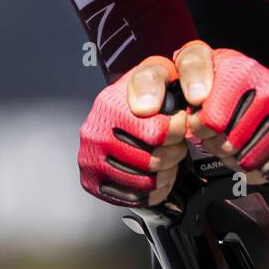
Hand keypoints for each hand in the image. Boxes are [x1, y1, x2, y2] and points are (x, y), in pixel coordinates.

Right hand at [78, 56, 189, 206]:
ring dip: (165, 173)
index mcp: (109, 106)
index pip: (156, 133)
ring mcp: (91, 159)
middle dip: (173, 154)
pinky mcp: (93, 181)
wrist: (124, 108)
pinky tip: (156, 175)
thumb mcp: (155, 71)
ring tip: (166, 159)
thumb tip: (145, 107)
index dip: (177, 132)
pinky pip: (132, 197)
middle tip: (173, 145)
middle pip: (151, 161)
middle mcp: (95, 133)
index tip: (177, 125)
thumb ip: (155, 79)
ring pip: (144, 182)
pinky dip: (152, 191)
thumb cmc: (146, 93)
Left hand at [173, 41, 268, 180]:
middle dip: (216, 146)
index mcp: (241, 70)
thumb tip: (197, 97)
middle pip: (228, 145)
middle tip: (217, 137)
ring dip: (234, 160)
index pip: (211, 121)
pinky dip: (254, 170)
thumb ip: (191, 69)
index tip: (201, 123)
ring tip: (232, 147)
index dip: (199, 129)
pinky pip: (268, 168)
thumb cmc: (229, 79)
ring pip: (248, 160)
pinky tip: (249, 155)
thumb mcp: (205, 62)